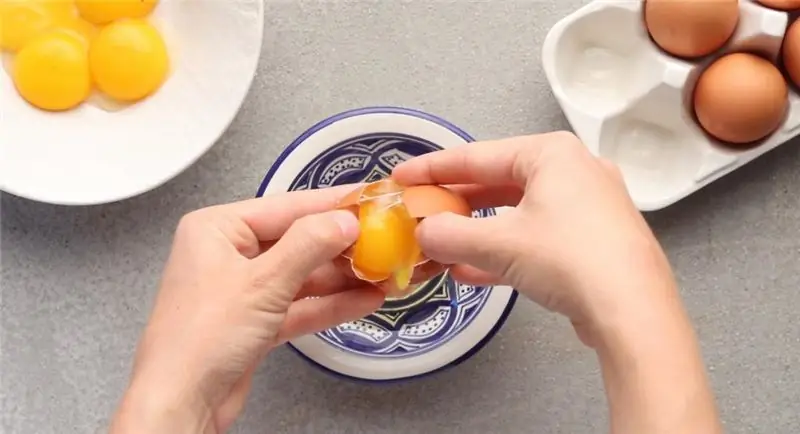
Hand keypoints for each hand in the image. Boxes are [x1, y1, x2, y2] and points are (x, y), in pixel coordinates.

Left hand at [110, 186, 384, 433]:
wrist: (181, 403)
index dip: (330, 204)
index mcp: (217, 229)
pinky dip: (329, 304)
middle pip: (296, 241)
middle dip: (341, 246)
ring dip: (342, 277)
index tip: (368, 199)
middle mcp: (228, 254)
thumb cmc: (202, 338)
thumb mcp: (263, 284)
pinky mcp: (255, 322)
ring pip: (301, 275)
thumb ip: (308, 246)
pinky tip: (364, 300)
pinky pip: (298, 304)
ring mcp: (242, 289)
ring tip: (383, 272)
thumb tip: (345, 220)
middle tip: (384, 241)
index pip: (285, 207)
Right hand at [392, 132, 669, 343]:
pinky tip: (472, 272)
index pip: (478, 155)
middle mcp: (574, 171)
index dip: (434, 168)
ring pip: (517, 214)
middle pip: (498, 183)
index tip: (403, 177)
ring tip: (441, 246)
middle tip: (421, 213)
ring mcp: (588, 208)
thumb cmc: (571, 259)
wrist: (633, 312)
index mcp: (552, 154)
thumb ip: (450, 234)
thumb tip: (424, 232)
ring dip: (477, 232)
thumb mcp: (498, 244)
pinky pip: (536, 239)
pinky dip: (504, 251)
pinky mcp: (593, 242)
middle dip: (456, 204)